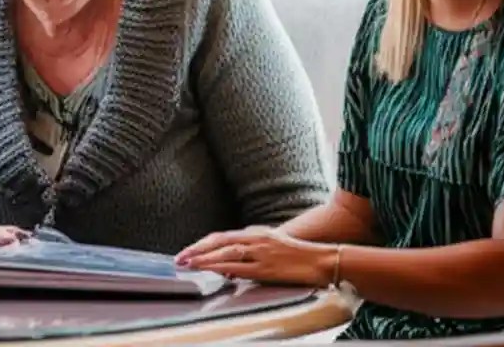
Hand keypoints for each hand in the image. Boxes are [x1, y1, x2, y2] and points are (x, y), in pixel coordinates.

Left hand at [175, 226, 338, 286]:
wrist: (324, 260)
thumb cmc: (301, 257)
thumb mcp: (273, 248)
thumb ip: (252, 253)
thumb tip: (230, 267)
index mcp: (257, 234)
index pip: (222, 236)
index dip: (203, 244)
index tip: (188, 251)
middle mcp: (256, 239)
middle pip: (219, 241)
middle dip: (197, 249)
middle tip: (180, 258)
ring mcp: (261, 252)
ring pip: (225, 252)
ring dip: (204, 258)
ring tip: (187, 264)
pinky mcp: (267, 267)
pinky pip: (239, 267)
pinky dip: (222, 267)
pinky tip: (211, 270)